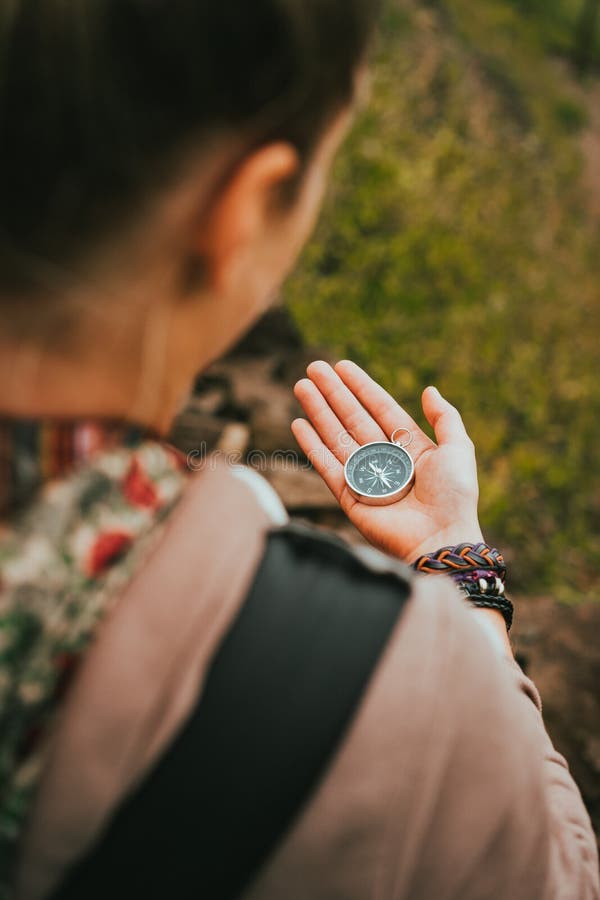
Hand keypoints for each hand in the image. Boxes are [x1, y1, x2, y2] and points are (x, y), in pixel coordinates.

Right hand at [292, 360, 483, 562]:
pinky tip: (299, 423)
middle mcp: (385, 460)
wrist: (440, 539)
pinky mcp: (350, 498)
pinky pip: (327, 466)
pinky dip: (312, 445)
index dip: (362, 387)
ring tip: (301, 386)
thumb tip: (429, 389)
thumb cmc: (454, 496)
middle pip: (353, 419)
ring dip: (318, 411)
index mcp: (411, 447)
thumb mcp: (458, 448)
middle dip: (333, 393)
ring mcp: (366, 478)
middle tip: (313, 367)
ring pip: (337, 436)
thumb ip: (445, 417)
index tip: (342, 366)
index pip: (380, 409)